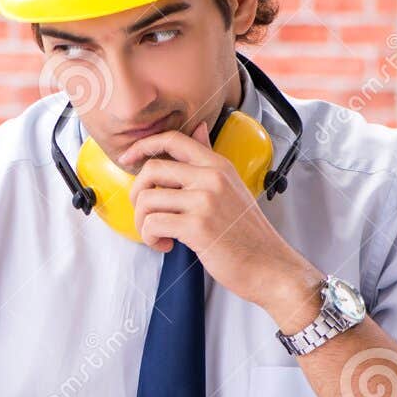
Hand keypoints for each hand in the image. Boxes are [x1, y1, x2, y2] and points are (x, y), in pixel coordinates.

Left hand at [120, 123, 320, 327]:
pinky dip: (151, 238)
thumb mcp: (232, 187)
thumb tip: (199, 129)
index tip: (127, 158)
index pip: (173, 139)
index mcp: (218, 165)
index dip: (143, 145)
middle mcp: (212, 178)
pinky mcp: (197, 226)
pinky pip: (152, 224)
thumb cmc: (247, 234)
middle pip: (151, 169)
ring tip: (158, 235)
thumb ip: (210, 160)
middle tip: (145, 213)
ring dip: (143, 222)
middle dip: (137, 193)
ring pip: (147, 200)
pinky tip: (166, 245)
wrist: (269, 266)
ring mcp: (205, 201)